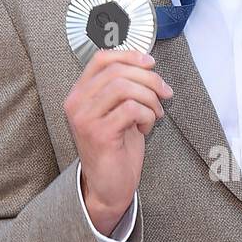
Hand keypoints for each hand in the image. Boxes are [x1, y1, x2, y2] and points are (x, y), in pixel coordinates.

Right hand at [63, 48, 172, 234]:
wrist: (108, 187)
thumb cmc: (117, 148)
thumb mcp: (118, 111)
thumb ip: (124, 87)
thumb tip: (147, 63)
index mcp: (79, 93)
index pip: (101, 58)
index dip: (129, 55)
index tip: (151, 63)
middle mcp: (76, 103)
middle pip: (118, 71)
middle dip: (149, 79)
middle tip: (165, 93)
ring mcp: (85, 118)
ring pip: (125, 88)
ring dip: (150, 99)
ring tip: (154, 114)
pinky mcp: (99, 133)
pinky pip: (131, 109)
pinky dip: (147, 116)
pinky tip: (145, 129)